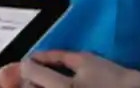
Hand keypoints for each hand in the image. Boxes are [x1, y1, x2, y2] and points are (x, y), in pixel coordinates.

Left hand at [20, 51, 138, 87]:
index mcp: (63, 87)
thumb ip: (58, 56)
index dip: (29, 64)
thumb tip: (36, 56)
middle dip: (30, 80)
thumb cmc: (110, 77)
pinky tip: (55, 87)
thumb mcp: (85, 60)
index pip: (32, 72)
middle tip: (38, 76)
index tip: (32, 63)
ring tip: (46, 84)